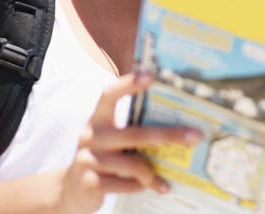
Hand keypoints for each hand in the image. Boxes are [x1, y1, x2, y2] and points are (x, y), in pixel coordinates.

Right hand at [57, 72, 201, 213]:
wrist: (70, 191)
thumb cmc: (101, 159)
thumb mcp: (110, 140)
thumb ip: (130, 131)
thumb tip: (175, 127)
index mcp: (97, 119)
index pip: (109, 95)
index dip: (128, 84)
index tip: (151, 75)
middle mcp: (91, 136)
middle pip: (135, 134)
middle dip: (168, 135)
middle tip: (194, 136)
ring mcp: (88, 159)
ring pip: (134, 164)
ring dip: (152, 173)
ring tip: (165, 180)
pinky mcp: (90, 182)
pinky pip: (127, 184)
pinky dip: (140, 187)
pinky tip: (151, 188)